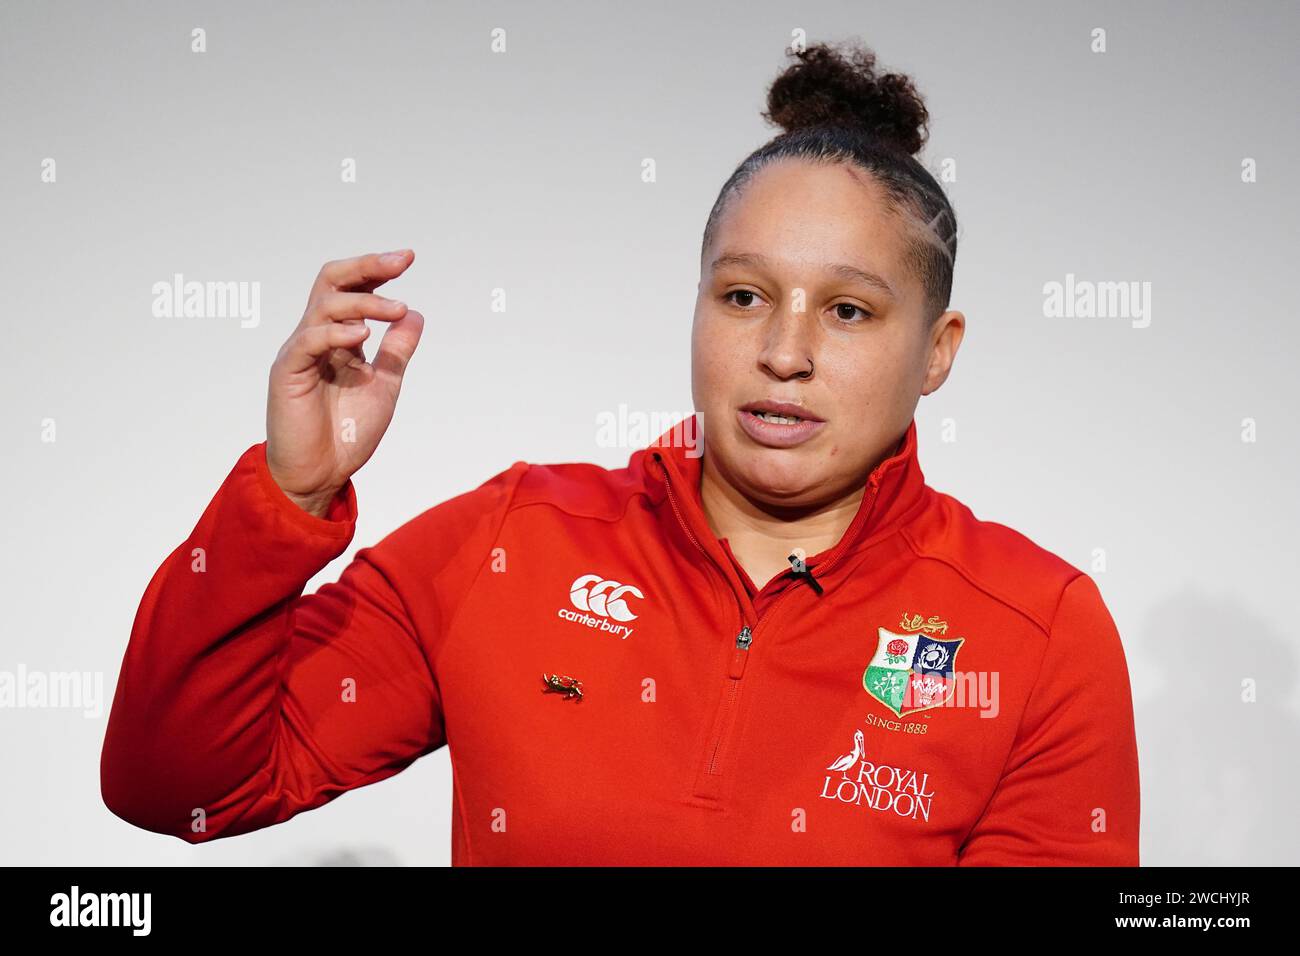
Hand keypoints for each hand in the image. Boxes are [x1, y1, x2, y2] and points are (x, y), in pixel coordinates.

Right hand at [265, 250, 423, 515]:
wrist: (320, 475)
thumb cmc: (345, 433)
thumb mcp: (384, 385)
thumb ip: (396, 351)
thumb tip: (415, 314)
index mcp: (338, 339)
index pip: (353, 290)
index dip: (376, 271)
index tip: (407, 259)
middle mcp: (316, 338)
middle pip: (331, 283)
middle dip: (365, 266)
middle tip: (400, 261)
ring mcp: (300, 353)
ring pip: (324, 306)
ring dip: (364, 302)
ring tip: (396, 308)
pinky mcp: (288, 373)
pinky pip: (308, 341)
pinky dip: (336, 332)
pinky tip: (363, 334)